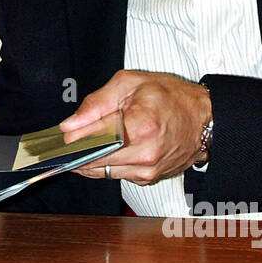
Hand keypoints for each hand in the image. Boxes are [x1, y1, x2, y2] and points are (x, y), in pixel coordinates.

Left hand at [60, 71, 210, 184]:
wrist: (205, 117)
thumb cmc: (171, 96)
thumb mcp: (130, 84)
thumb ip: (96, 104)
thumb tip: (69, 125)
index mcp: (140, 126)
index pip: (92, 139)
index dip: (70, 140)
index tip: (56, 139)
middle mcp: (145, 153)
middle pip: (94, 160)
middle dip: (75, 151)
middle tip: (64, 141)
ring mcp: (148, 170)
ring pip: (102, 171)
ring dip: (88, 159)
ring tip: (83, 143)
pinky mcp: (149, 178)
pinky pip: (116, 174)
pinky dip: (106, 164)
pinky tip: (105, 150)